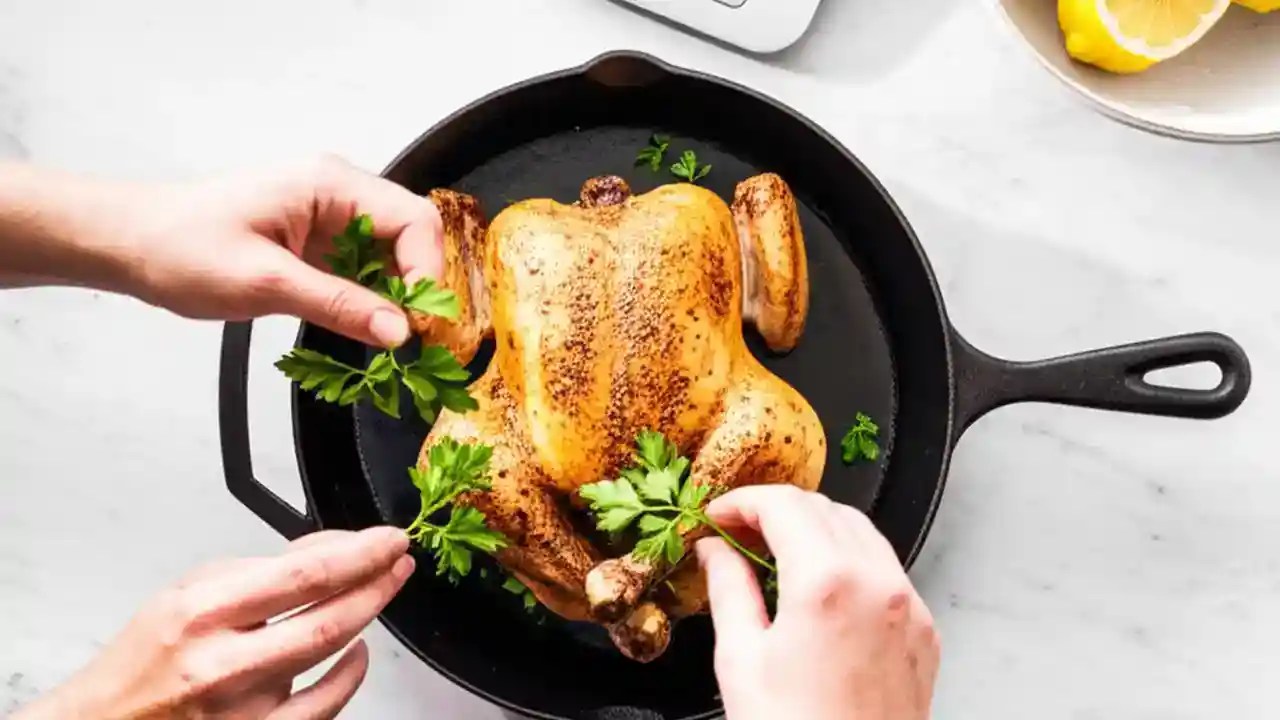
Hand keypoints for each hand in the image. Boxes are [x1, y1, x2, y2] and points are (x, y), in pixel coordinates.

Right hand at [14, 527, 412, 719]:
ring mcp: (243, 710)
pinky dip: (349, 675)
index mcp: (201, 613)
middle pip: (328, 618)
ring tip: (384, 589)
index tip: (387, 539)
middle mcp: (223, 664)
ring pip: (329, 656)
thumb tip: (331, 549)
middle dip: (376, 583)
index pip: (302, 575)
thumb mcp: (190, 591)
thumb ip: (261, 569)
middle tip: (399, 561)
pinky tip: (357, 651)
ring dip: (369, 616)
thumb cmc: (148, 657)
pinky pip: (323, 709)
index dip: (358, 554)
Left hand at [112, 155, 443, 347]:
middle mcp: (338, 194)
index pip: (413, 221)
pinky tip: (364, 330)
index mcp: (330, 184)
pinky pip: (365, 271)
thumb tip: (399, 331)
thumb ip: (339, 306)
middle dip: (419, 288)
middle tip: (412, 338)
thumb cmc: (182, 247)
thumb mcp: (265, 283)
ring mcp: (330, 219)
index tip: (419, 322)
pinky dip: (372, 302)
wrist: (130, 243)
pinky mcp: (319, 245)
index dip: (427, 272)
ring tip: (389, 341)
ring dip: (397, 298)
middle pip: (412, 236)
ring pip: (393, 257)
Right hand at [696, 486, 939, 719]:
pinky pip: (886, 571)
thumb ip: (728, 588)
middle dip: (778, 511)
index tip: (719, 516)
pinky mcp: (923, 633)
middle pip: (825, 508)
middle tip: (738, 533)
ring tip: (775, 554)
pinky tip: (818, 586)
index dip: (743, 501)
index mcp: (827, 583)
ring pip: (861, 532)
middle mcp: (877, 585)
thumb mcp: (741, 659)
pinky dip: (850, 561)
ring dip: (816, 529)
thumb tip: (715, 550)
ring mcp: (908, 608)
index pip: (783, 505)